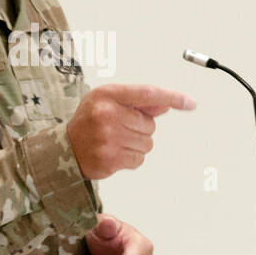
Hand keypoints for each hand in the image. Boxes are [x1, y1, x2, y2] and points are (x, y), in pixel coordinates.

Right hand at [66, 84, 195, 180]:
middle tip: (119, 128)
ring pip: (147, 144)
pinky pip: (139, 159)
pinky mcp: (110, 160)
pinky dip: (131, 158)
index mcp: (108, 95)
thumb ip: (138, 102)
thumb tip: (166, 106)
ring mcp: (109, 139)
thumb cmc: (89, 120)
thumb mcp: (108, 101)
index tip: (190, 103)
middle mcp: (107, 115)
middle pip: (150, 125)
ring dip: (136, 144)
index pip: (147, 94)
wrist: (64, 149)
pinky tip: (115, 152)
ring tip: (116, 141)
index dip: (172, 97)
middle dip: (141, 128)